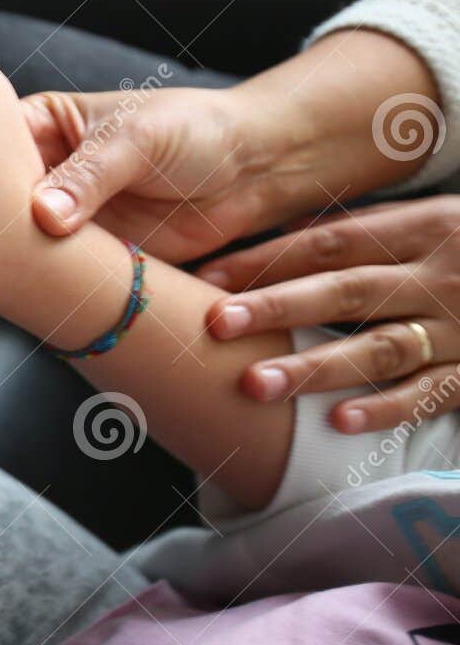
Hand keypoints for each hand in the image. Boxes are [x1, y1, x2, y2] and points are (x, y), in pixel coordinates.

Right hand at [25, 30, 444, 261]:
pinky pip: (52, 277)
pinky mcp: (90, 257)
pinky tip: (6, 305)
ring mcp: (66, 219)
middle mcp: (48, 172)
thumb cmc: (198, 131)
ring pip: (16, 246)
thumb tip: (44, 214)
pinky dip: (32, 292)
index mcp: (47, 126)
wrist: (255, 171)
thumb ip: (91, 174)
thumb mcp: (138, 139)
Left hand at [198, 197, 459, 432]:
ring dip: (316, 368)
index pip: (333, 241)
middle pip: (348, 290)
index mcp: (430, 227)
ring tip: (257, 385)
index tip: (208, 277)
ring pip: (382, 348)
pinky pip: (434, 393)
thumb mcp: (442, 221)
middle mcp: (446, 276)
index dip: (268, 259)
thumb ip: (370, 229)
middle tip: (216, 324)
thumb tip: (280, 236)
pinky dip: (387, 409)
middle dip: (277, 307)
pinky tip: (340, 423)